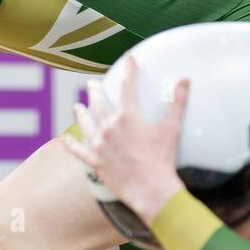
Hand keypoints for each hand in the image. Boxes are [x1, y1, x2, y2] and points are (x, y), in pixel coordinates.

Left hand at [61, 56, 186, 225]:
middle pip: (98, 104)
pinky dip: (71, 144)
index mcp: (127, 117)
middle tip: (92, 84)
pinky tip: (65, 139)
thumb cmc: (163, 159)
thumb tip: (185, 81)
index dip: (129, 71)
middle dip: (94, 91)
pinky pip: (79, 151)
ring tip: (76, 106)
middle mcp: (109, 128)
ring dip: (80, 113)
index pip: (127, 87)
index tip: (129, 59)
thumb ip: (178, 103)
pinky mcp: (95, 162)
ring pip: (85, 124)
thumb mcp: (172, 128)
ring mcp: (99, 146)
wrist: (151, 189)